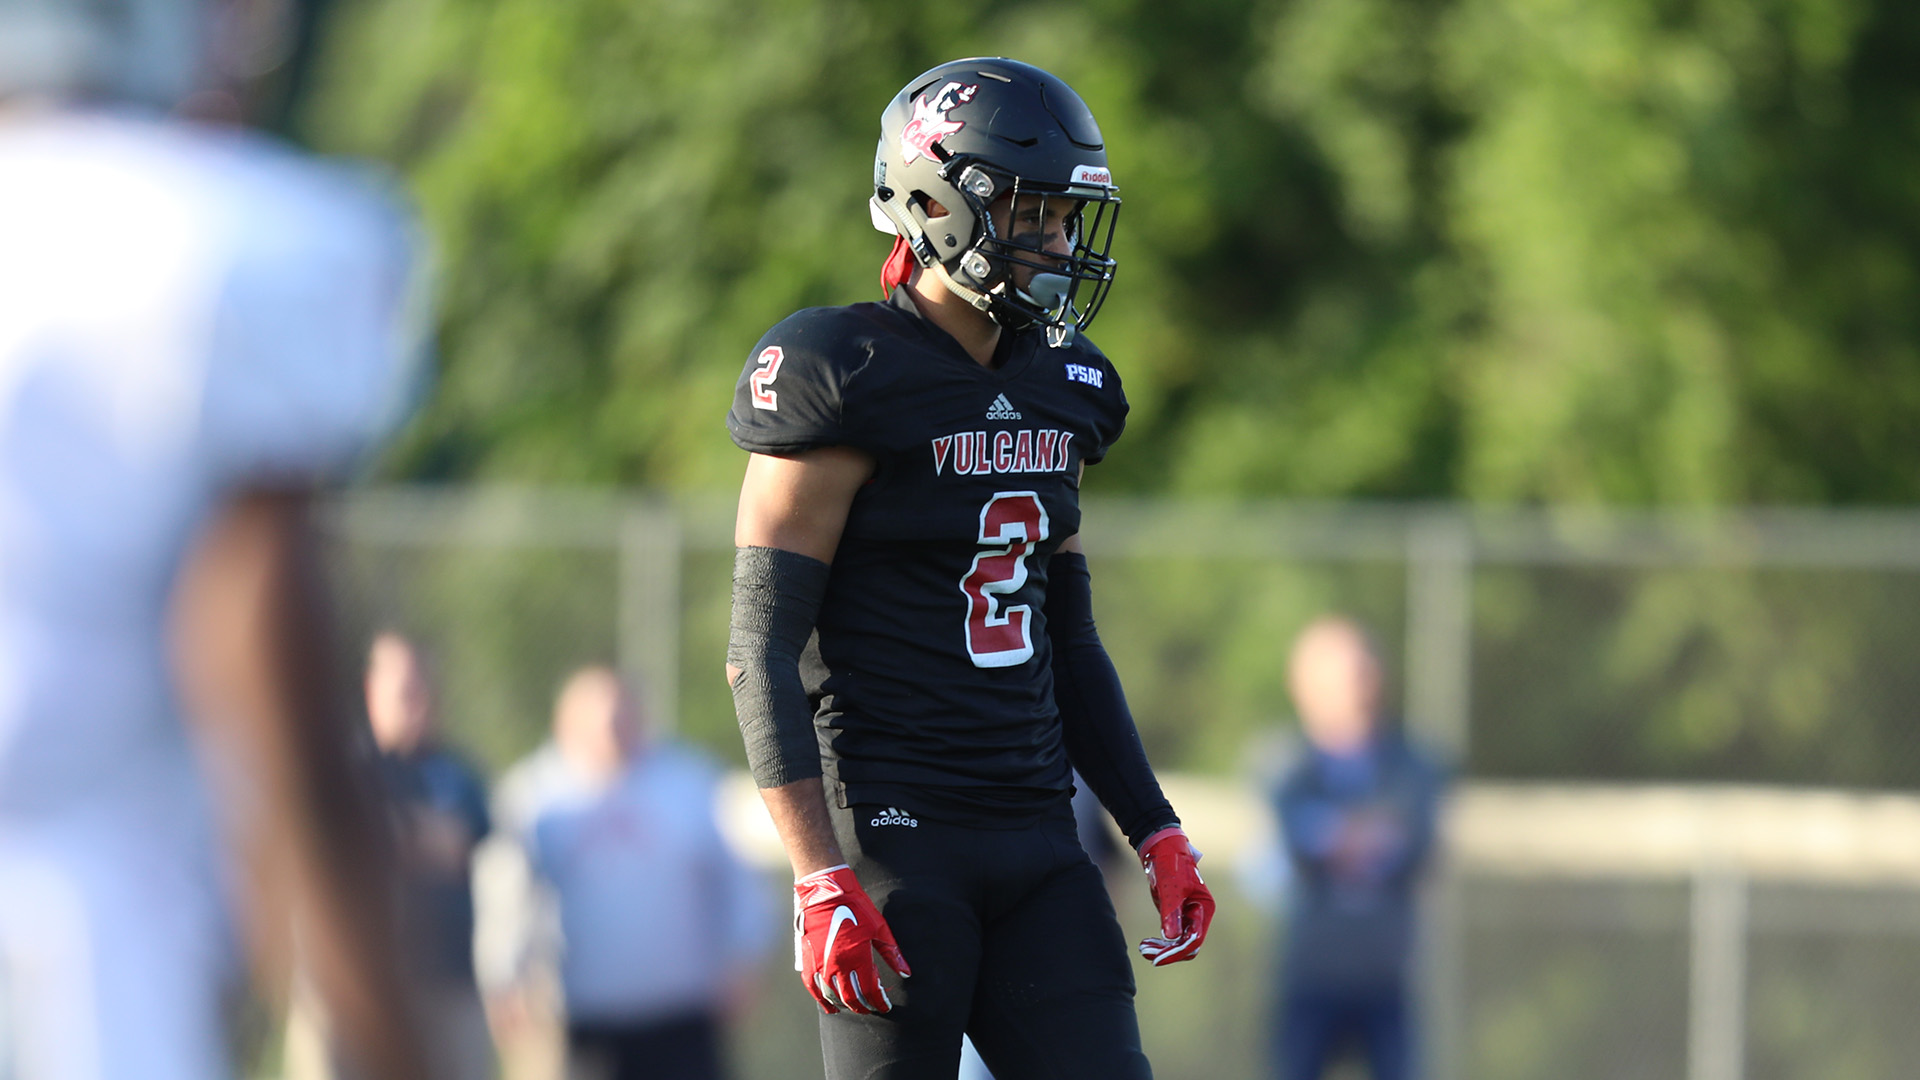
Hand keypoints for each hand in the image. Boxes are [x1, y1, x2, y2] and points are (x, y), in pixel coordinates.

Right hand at [794, 864, 910, 1013]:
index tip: (885, 1006)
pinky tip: (830, 1007)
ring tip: (854, 1007)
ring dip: (845, 1006)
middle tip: (871, 1007)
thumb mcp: (879, 928)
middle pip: (852, 997)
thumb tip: (906, 973)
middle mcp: (838, 965)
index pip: (870, 990)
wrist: (826, 892)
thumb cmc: (856, 907)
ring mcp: (821, 965)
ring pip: (833, 996)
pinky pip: (813, 988)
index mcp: (858, 957)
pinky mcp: (809, 961)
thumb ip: (892, 953)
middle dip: (864, 1006)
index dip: (879, 1001)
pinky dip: (822, 1000)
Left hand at [1136, 826, 1214, 965]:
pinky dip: (1161, 941)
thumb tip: (1172, 938)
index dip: (1176, 952)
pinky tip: (1147, 943)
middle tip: (1145, 952)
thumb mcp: (1170, 888)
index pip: (1194, 939)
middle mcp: (1199, 914)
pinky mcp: (1177, 914)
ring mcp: (1188, 915)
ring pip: (1179, 942)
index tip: (1157, 959)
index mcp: (1204, 908)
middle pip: (1188, 944)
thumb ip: (1171, 913)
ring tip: (1143, 948)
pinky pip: (1172, 935)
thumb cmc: (1169, 863)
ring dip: (1163, 948)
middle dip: (1168, 951)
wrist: (1161, 847)